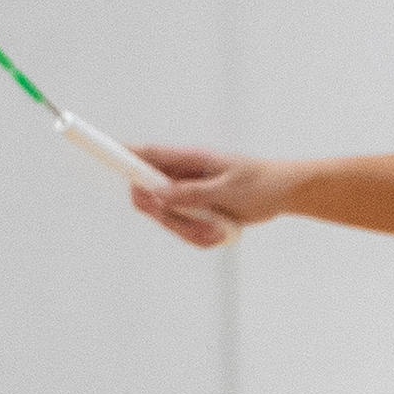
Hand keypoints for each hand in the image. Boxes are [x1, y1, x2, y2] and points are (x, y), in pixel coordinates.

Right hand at [127, 146, 281, 251]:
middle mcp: (182, 178)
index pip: (146, 156)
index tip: (107, 160)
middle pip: (148, 197)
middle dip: (165, 216)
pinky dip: (202, 238)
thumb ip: (192, 192)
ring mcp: (187, 197)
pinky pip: (185, 233)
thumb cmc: (261, 183)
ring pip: (166, 220)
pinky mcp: (196, 214)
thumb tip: (156, 192)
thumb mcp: (229, 188)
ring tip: (219, 230)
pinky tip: (223, 233)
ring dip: (189, 231)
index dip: (123, 156)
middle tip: (195, 223)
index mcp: (188, 161)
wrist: (285, 194)